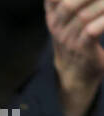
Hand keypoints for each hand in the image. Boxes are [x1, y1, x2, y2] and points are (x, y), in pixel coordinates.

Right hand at [46, 0, 103, 115]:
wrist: (76, 73)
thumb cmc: (75, 40)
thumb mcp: (64, 20)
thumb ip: (65, 4)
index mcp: (52, 16)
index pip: (52, 0)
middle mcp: (57, 28)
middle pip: (68, 5)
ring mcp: (68, 40)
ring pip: (83, 17)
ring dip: (100, 6)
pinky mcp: (82, 49)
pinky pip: (91, 32)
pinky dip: (103, 21)